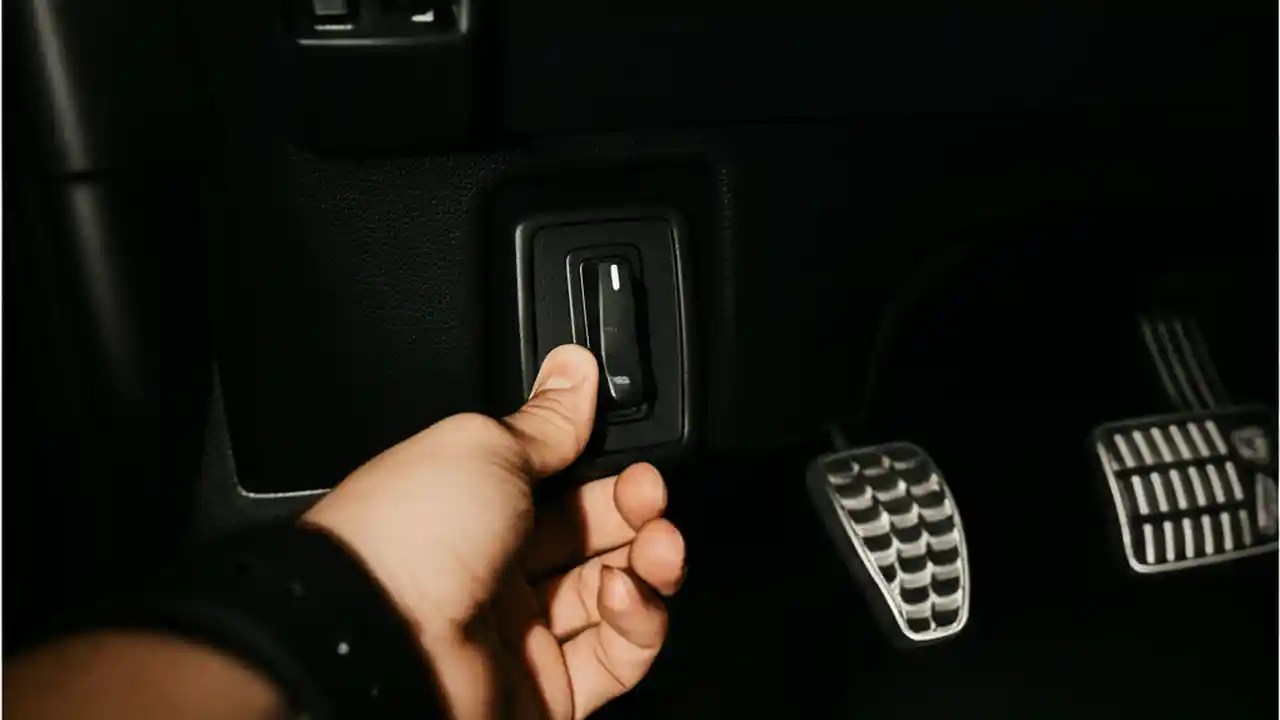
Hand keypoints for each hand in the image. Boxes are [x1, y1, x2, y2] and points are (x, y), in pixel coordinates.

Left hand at [303, 345, 685, 718]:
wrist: (380, 640)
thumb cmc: (410, 535)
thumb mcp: (483, 446)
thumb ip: (545, 421)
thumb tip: (574, 368)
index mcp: (471, 508)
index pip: (560, 486)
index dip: (605, 469)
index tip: (635, 456)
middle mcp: (495, 571)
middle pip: (592, 539)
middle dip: (635, 512)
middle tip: (651, 497)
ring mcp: (522, 635)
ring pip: (613, 596)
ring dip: (650, 564)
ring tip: (659, 545)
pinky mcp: (549, 691)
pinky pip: (617, 658)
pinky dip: (636, 623)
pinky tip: (623, 592)